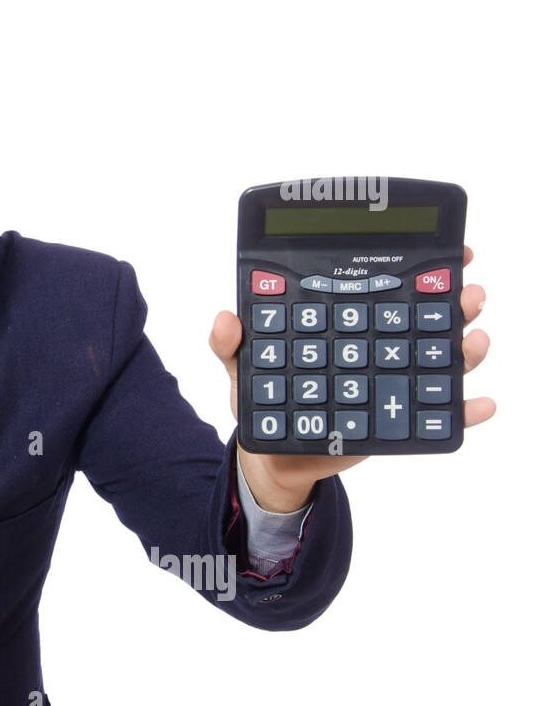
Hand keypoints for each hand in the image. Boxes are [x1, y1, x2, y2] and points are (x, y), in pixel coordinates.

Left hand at [208, 244, 494, 511]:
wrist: (272, 454)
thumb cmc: (264, 399)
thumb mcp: (242, 366)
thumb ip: (230, 342)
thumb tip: (226, 319)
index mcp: (345, 322)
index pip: (385, 285)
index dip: (419, 265)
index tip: (448, 250)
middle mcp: (377, 346)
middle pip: (425, 317)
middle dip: (455, 301)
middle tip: (468, 293)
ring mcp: (391, 383)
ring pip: (439, 360)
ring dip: (464, 347)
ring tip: (473, 339)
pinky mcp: (395, 422)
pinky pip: (437, 416)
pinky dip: (463, 411)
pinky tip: (479, 404)